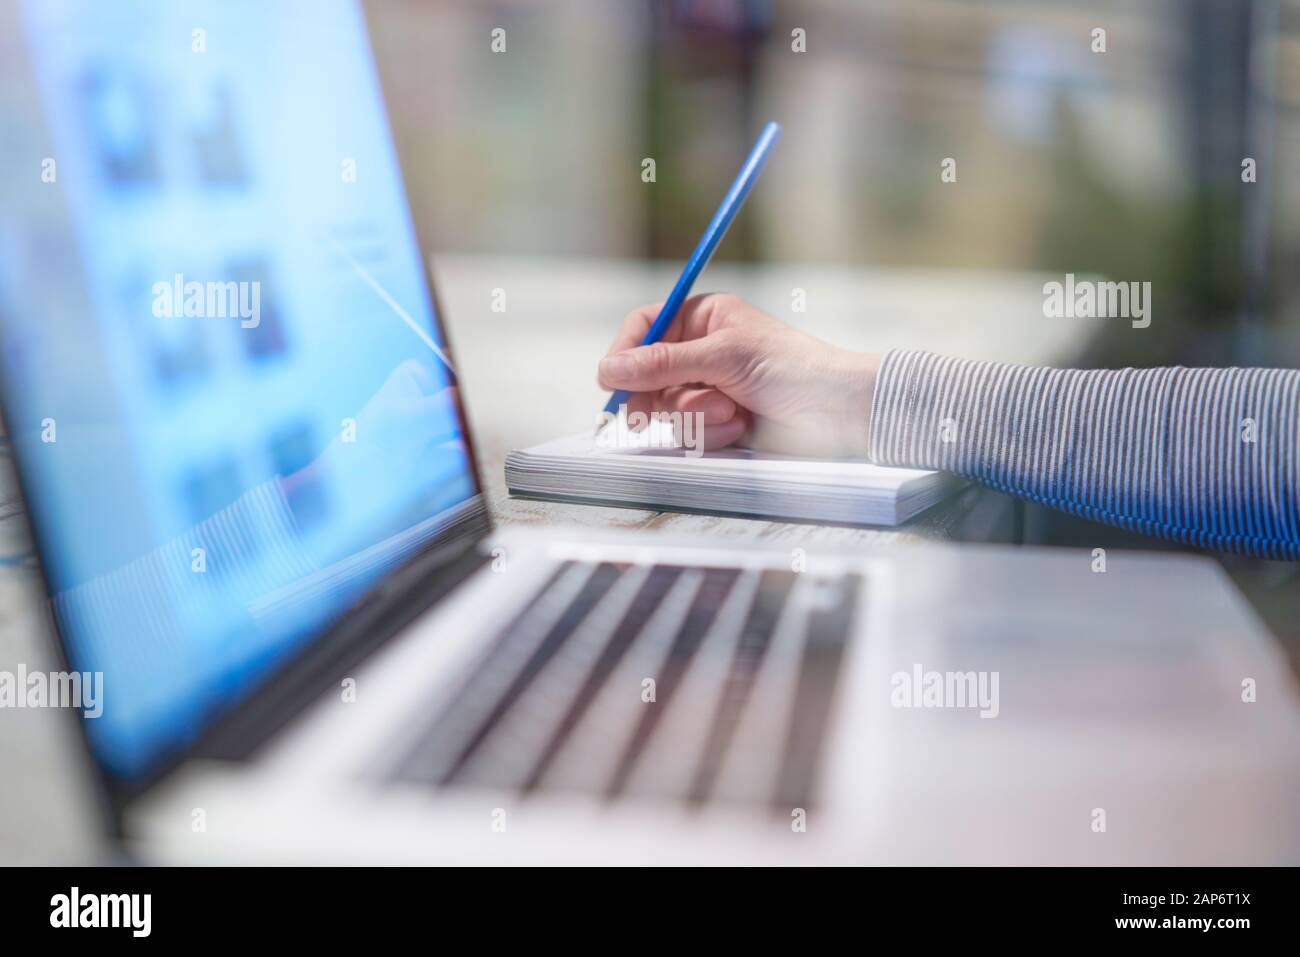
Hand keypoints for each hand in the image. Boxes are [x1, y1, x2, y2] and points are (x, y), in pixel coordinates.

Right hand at [596, 293, 879, 457]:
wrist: (836, 412)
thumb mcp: (722, 357)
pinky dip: (711, 433)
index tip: (611, 381)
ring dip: (695, 416)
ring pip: (667, 408)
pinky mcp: (719, 420)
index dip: (625, 353)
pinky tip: (740, 426)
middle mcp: (702, 351)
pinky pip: (690, 432)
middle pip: (646, 375)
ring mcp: (709, 387)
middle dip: (658, 396)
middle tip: (652, 415)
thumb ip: (662, 364)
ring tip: (730, 412)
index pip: (644, 327)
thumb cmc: (791, 369)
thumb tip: (609, 369)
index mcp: (703, 318)